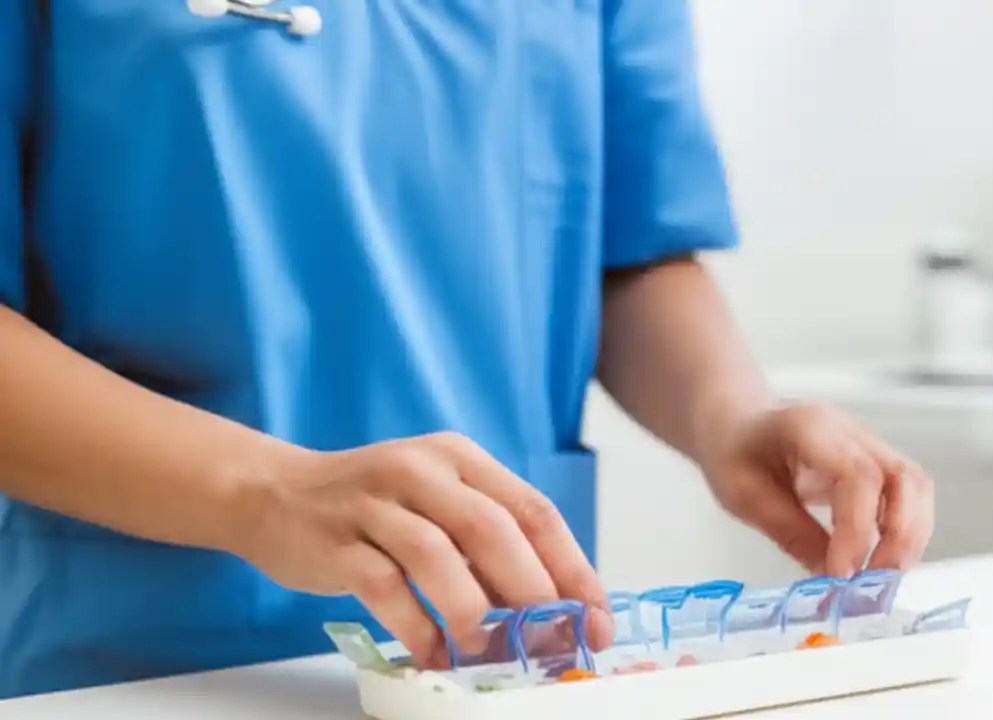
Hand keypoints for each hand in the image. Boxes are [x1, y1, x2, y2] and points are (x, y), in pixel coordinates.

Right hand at [228, 432, 612, 667]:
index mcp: (460, 459)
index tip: (594, 619)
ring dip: (471, 611)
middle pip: (492, 529)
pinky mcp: (334, 541)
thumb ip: (488, 543)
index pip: (533, 510)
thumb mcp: (437, 502)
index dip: (572, 568)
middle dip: (532, 593)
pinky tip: (434, 655)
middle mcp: (422, 470)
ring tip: (491, 652)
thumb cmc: (373, 505)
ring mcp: (373, 503)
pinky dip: (415, 626)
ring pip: (436, 555)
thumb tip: (552, 609)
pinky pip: (382, 587)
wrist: (274, 492)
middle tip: (552, 643)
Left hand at [698, 403, 933, 577]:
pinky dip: (904, 530)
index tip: (842, 573)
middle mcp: (849, 431)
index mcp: (810, 428)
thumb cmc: (733, 452)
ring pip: (915, 486)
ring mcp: (867, 443)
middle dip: (900, 536)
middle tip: (875, 581)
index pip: (858, 477)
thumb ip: (792, 534)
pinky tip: (880, 558)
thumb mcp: (744, 496)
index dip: (858, 529)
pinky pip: (906, 494)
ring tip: (881, 576)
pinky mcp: (875, 461)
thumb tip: (833, 580)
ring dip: (910, 536)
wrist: (736, 423)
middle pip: (903, 477)